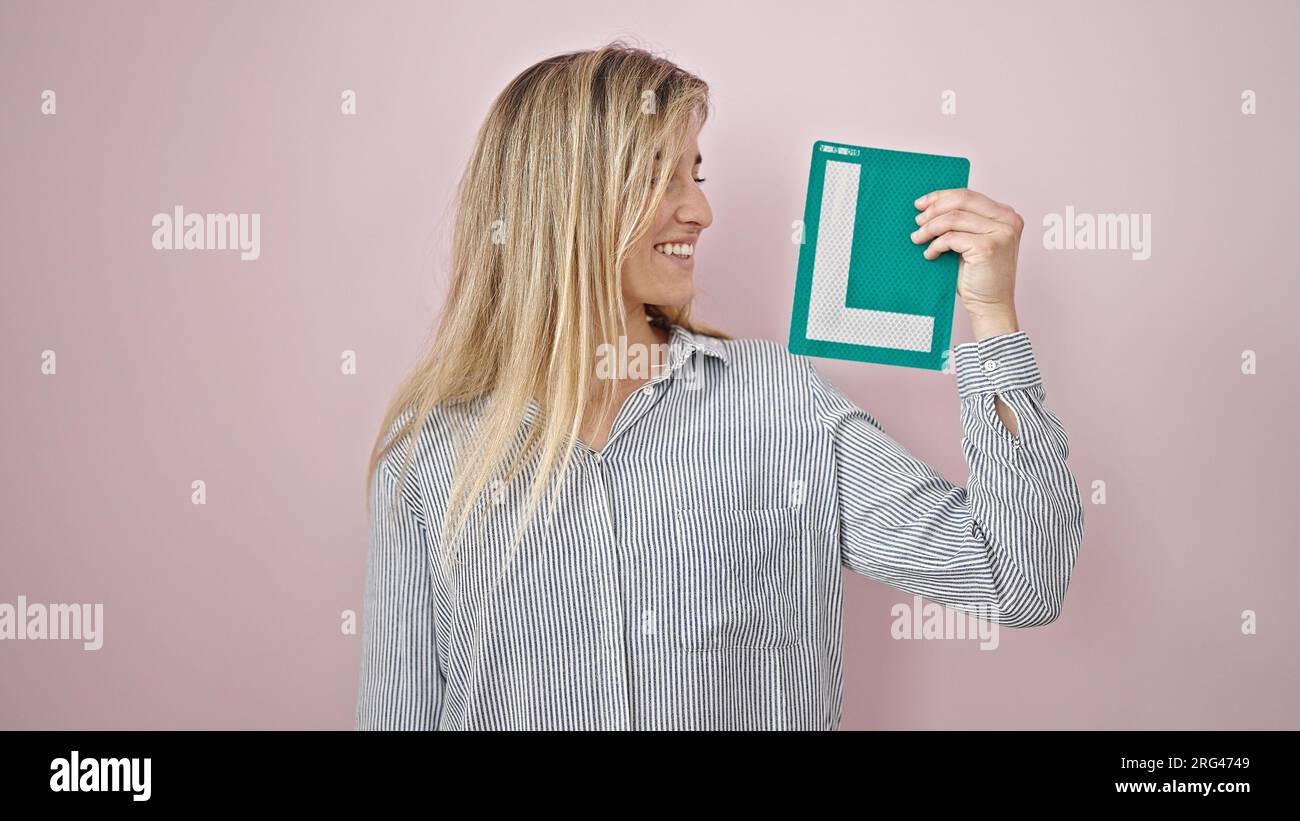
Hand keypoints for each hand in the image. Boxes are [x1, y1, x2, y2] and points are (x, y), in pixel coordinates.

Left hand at [911, 188, 1022, 333]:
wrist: (990, 306)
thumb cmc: (978, 276)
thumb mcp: (972, 241)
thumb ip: (963, 222)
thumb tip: (929, 207)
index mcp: (1005, 215)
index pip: (969, 195)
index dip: (941, 197)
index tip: (922, 204)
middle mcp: (1008, 220)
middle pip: (962, 200)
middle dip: (934, 210)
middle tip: (917, 222)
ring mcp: (1000, 233)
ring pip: (954, 218)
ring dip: (930, 228)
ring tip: (917, 238)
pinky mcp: (988, 247)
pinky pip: (951, 238)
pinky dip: (936, 245)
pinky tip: (930, 254)